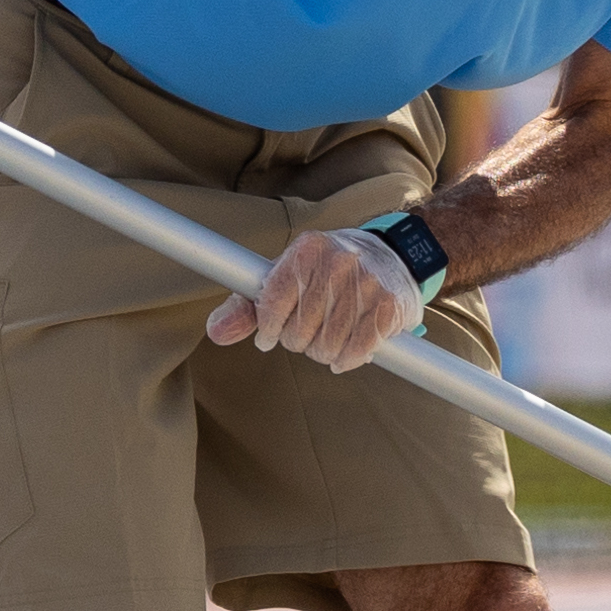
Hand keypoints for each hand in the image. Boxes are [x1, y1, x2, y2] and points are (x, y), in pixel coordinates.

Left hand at [208, 223, 422, 371]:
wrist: (395, 257)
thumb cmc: (329, 273)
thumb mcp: (287, 277)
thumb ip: (247, 306)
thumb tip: (216, 333)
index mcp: (306, 250)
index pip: (271, 303)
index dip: (269, 328)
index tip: (272, 333)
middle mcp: (337, 262)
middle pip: (298, 333)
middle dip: (299, 341)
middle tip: (310, 330)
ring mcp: (366, 283)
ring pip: (325, 347)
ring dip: (324, 352)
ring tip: (331, 336)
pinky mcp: (388, 306)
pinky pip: (355, 352)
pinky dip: (347, 360)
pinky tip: (347, 351)